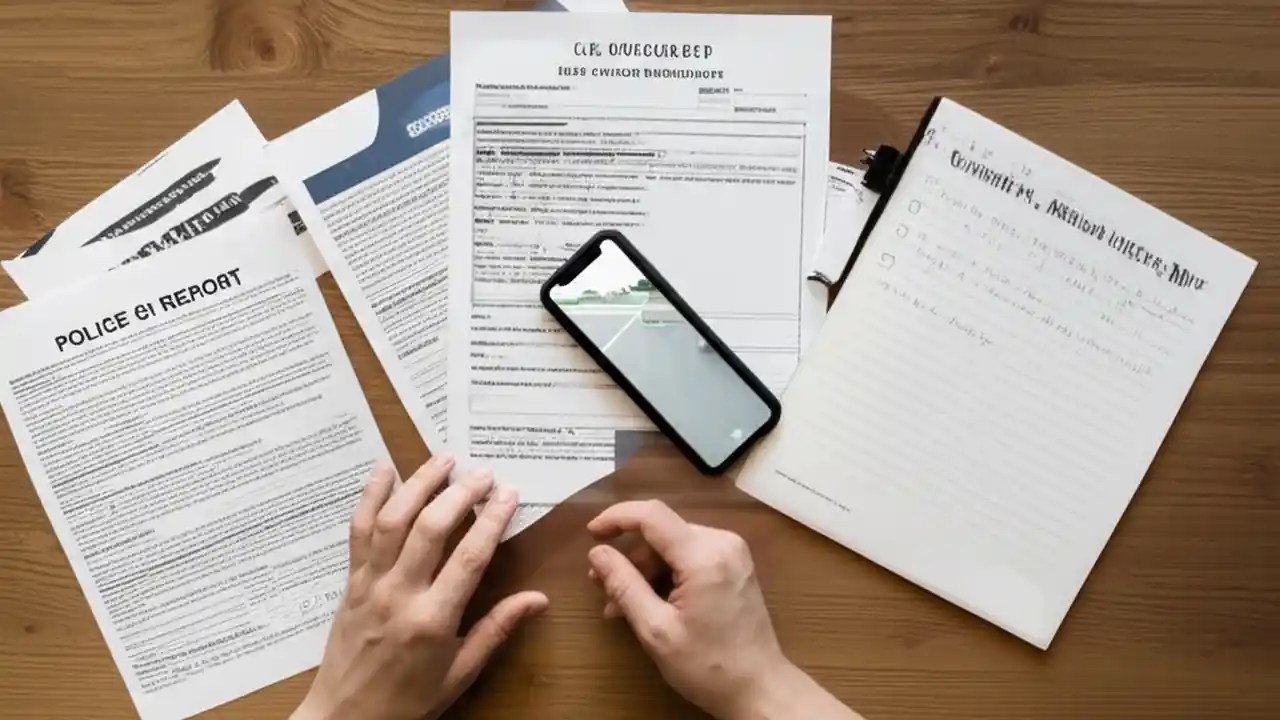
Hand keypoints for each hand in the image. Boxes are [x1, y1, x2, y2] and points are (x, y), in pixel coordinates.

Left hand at [292, 456, 547, 719]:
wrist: (346, 719)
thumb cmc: (409, 700)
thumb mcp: (461, 672)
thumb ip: (496, 629)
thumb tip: (538, 599)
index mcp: (433, 620)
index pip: (469, 557)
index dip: (491, 520)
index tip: (509, 493)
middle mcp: (399, 594)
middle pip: (430, 528)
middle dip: (459, 494)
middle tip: (483, 473)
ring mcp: (370, 584)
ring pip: (392, 521)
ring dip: (419, 484)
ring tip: (444, 460)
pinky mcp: (350, 581)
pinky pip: (358, 530)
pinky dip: (370, 496)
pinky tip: (385, 470)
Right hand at [586, 501, 862, 719]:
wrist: (759, 688)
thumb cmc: (707, 665)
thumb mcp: (656, 630)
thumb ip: (624, 586)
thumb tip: (597, 553)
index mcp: (704, 556)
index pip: (652, 515)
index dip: (616, 517)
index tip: (590, 533)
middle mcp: (722, 542)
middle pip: (662, 532)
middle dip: (629, 556)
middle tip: (601, 587)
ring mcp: (732, 552)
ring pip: (674, 544)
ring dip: (645, 569)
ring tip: (620, 605)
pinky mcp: (735, 564)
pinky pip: (691, 555)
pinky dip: (666, 573)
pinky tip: (649, 601)